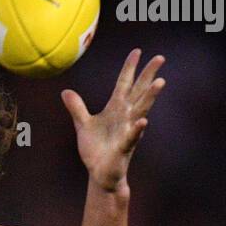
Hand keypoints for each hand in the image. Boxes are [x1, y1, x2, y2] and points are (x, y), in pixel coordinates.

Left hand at [61, 49, 165, 191]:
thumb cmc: (95, 149)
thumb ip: (77, 108)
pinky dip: (137, 129)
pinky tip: (142, 121)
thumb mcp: (83, 125)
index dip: (129, 68)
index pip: (124, 84)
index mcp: (115, 109)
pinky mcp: (124, 147)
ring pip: (141, 110)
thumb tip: (65, 91)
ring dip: (150, 97)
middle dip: (148, 75)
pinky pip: (132, 137)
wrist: (100, 173)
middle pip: (139, 91)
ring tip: (160, 82)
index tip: (137, 51)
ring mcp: (127, 131)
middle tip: (160, 57)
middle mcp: (125, 117)